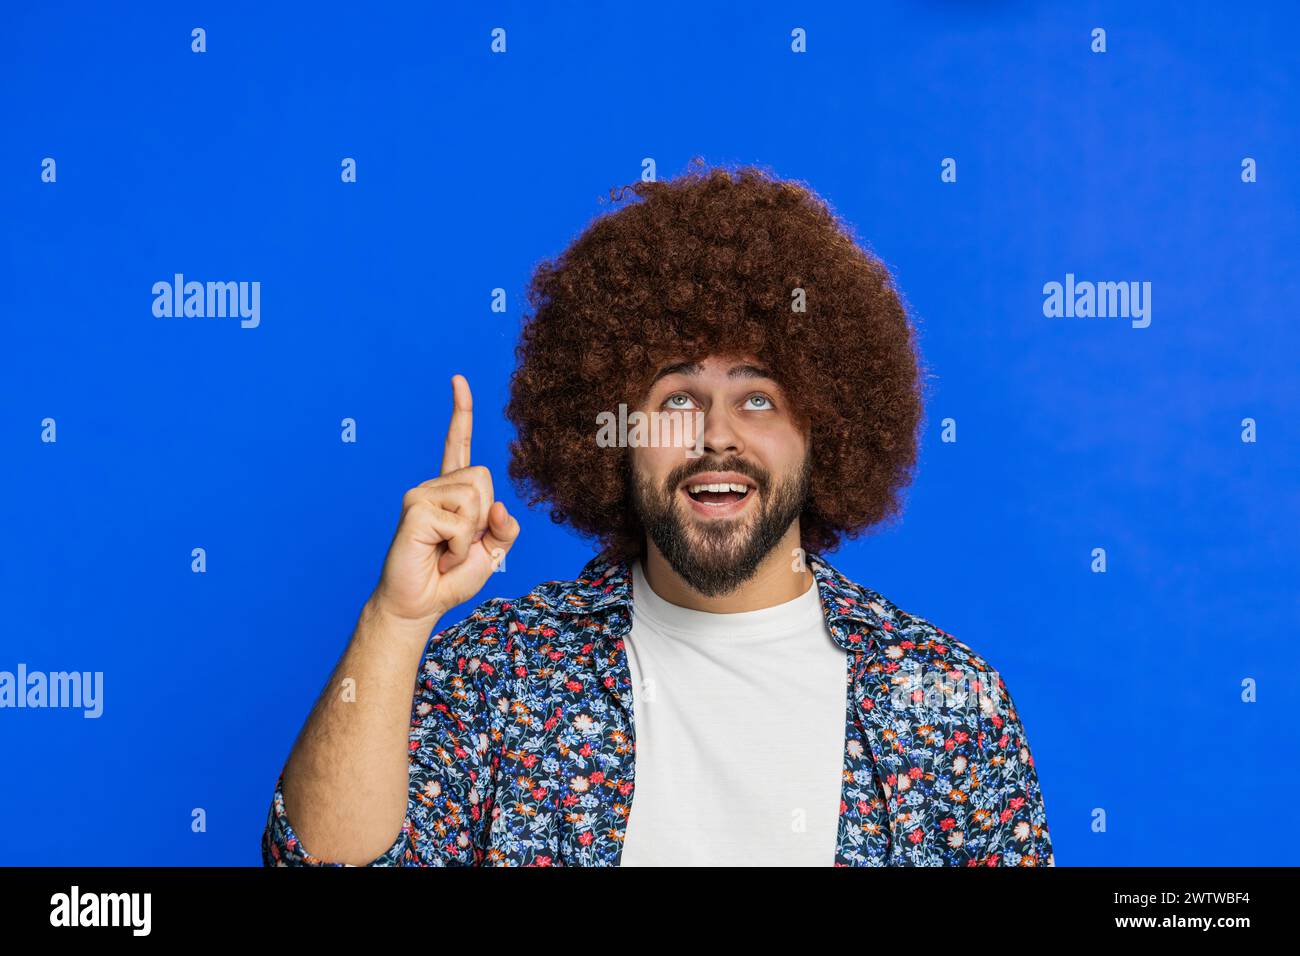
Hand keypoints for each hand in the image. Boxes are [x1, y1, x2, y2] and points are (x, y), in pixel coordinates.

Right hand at [368, 374, 520, 629]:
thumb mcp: (493, 553)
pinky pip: (461, 520)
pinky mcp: (415, 508)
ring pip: (475, 499)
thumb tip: (500, 507)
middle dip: (484, 517)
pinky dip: (460, 545)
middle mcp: (434, 486)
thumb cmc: (452, 577)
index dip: (461, 412)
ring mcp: (421, 494)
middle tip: (459, 545)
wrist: (420, 603)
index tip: (458, 379)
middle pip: (484, 477)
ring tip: (448, 551)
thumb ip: (506, 529)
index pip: (457, 443)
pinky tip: (439, 554)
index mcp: (452, 490)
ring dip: (471, 535)